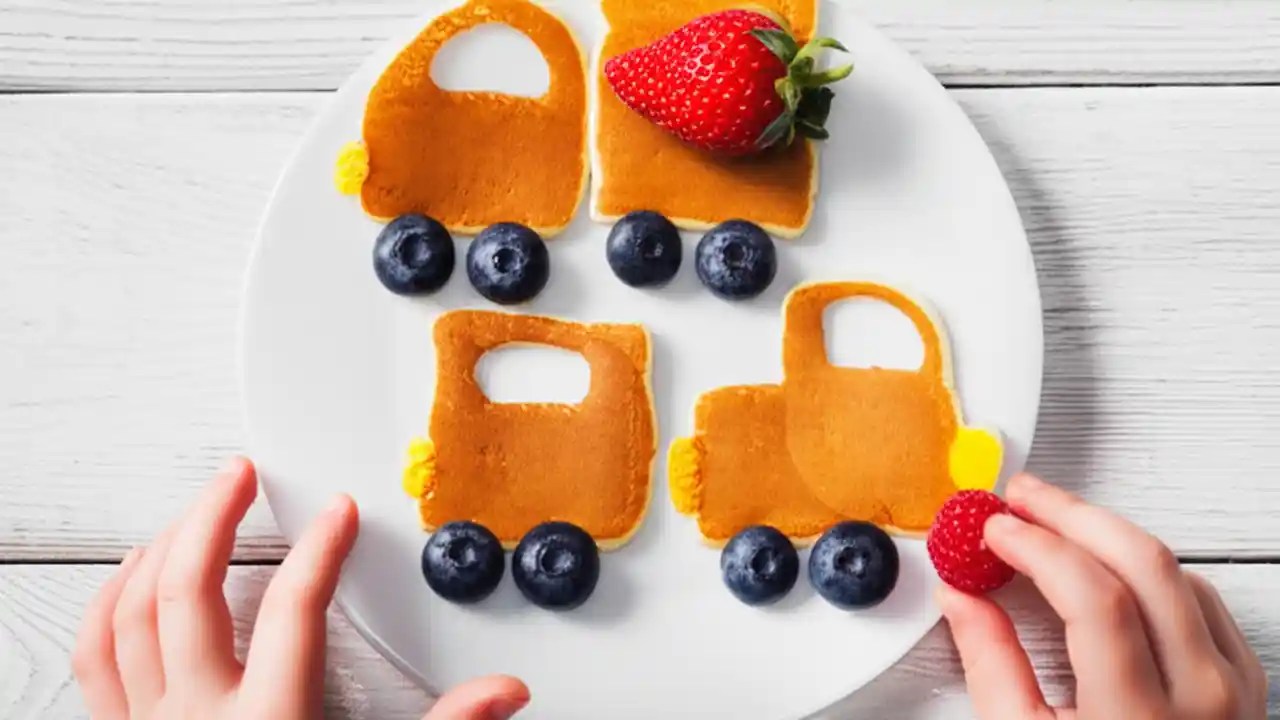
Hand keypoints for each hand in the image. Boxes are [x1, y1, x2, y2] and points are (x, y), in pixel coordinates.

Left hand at [73, 458, 529, 719]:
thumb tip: (503, 693)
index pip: (295, 610)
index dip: (322, 550)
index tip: (339, 513)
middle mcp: (200, 717)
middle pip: (192, 592)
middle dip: (214, 518)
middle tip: (240, 475)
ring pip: (135, 615)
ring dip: (161, 550)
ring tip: (191, 512)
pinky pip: (97, 657)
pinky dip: (108, 603)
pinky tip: (129, 574)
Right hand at [939, 473, 1267, 718]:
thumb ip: (991, 668)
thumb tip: (963, 598)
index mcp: (1137, 718)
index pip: (1093, 595)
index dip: (1037, 545)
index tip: (994, 529)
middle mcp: (1202, 696)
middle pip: (1145, 563)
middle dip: (1073, 514)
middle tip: (1022, 498)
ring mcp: (1233, 690)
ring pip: (1177, 572)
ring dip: (1109, 534)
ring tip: (1054, 526)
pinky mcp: (1245, 686)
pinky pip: (1200, 599)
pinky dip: (1147, 568)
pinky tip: (1106, 565)